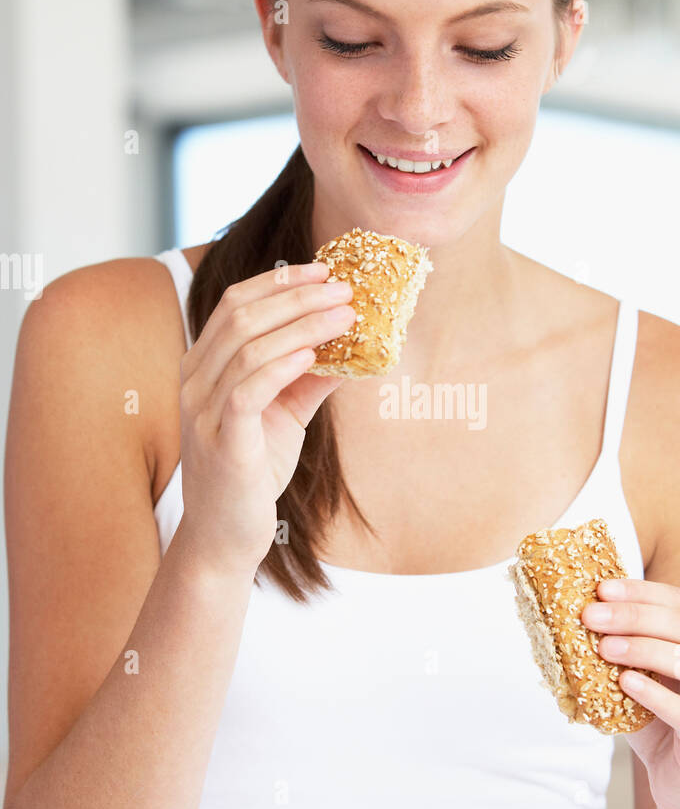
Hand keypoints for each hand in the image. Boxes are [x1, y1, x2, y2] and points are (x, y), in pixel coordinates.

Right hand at [176, 262, 355, 575]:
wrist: (225, 536)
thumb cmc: (252, 473)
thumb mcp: (286, 415)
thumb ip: (310, 379)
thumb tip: (355, 346)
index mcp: (204, 366)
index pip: (235, 303)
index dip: (280, 282)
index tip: (325, 271)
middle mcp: (195, 381)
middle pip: (242, 315)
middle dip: (298, 296)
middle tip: (345, 290)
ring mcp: (203, 411)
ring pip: (248, 347)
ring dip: (302, 325)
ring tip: (345, 316)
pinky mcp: (222, 440)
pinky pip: (248, 389)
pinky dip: (283, 365)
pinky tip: (315, 355)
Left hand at [581, 579, 679, 808]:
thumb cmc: (660, 727)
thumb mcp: (640, 680)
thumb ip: (621, 650)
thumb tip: (574, 616)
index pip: (678, 602)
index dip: (640, 592)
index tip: (601, 588)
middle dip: (634, 615)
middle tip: (590, 614)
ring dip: (645, 649)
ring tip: (604, 647)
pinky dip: (657, 695)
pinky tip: (628, 683)